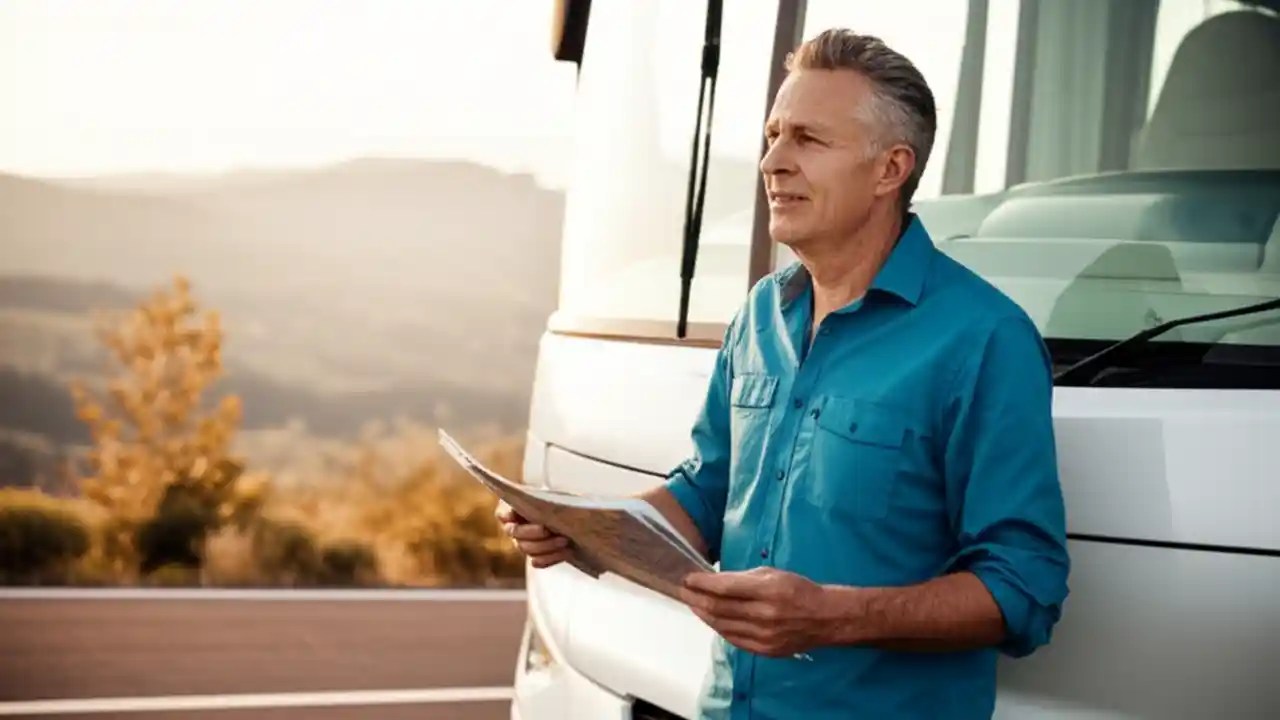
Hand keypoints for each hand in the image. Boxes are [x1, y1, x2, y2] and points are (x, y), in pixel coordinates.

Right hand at [496, 501, 571, 568]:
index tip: (524, 513)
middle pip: (516, 533)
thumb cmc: (557, 501)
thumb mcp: (550, 495)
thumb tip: (541, 498)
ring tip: (564, 540)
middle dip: (533, 532)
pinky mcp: (536, 557)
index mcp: (511, 509)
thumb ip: (541, 497)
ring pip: (527, 549)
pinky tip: (565, 551)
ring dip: (546, 546)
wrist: (572, 518)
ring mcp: (523, 544)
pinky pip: (538, 562)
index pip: (503, 513)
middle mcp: (513, 528)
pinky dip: (551, 558)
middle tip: (549, 529)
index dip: (509, 515)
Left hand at [680, 567, 830, 656]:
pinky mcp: (764, 650)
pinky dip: (718, 628)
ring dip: (703, 614)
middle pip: (719, 608)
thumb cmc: (799, 589)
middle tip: (683, 591)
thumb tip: (715, 581)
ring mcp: (763, 636)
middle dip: (696, 598)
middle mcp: (764, 615)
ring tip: (693, 604)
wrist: (825, 618)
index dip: (702, 583)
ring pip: (722, 625)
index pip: (725, 588)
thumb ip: (744, 578)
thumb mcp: (773, 573)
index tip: (688, 578)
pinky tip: (711, 619)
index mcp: (768, 590)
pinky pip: (733, 639)